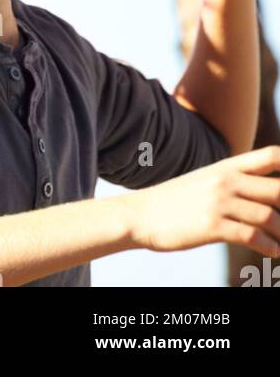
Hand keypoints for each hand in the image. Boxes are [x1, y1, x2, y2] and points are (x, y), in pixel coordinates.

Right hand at [126, 145, 279, 255]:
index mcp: (227, 166)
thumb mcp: (206, 181)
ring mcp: (219, 202)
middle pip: (277, 189)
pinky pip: (251, 236)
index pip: (271, 156)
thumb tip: (267, 194)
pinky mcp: (212, 226)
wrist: (142, 214)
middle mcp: (226, 180)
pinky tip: (274, 252)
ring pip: (269, 216)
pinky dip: (269, 246)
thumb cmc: (177, 201)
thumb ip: (235, 182)